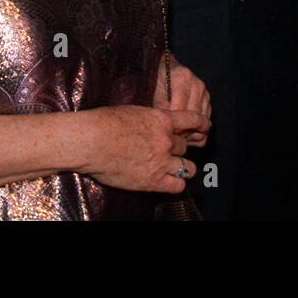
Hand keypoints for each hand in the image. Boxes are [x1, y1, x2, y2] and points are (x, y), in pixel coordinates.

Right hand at [83, 105, 209, 193]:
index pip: (191, 120)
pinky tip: (169, 181)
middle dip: (177, 147)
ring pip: (188, 167)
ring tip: (174, 168)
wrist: (91, 141)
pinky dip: (176, 184)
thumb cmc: (104, 123)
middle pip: (184, 145)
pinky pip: (178, 185)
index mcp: (161, 119)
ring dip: (182, 167)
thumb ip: (149, 118)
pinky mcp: (154, 181)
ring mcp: (162, 161)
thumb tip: (153, 123)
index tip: (205, 127)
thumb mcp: (132, 112)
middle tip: (167, 150)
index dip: (201, 124)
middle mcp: (166, 140)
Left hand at [153, 56, 211, 147]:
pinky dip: (198, 129)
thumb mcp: (154, 88)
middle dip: (182, 129)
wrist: (167, 67)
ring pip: (203, 121)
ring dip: (191, 131)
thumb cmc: (157, 78)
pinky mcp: (208, 100)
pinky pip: (206, 121)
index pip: (180, 108)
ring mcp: (205, 92)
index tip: (164, 132)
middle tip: (171, 138)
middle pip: (194, 116)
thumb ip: (159, 104)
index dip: (172, 123)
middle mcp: (197, 84)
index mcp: (182, 78)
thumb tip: (167, 123)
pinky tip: (186, 133)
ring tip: (178, 137)